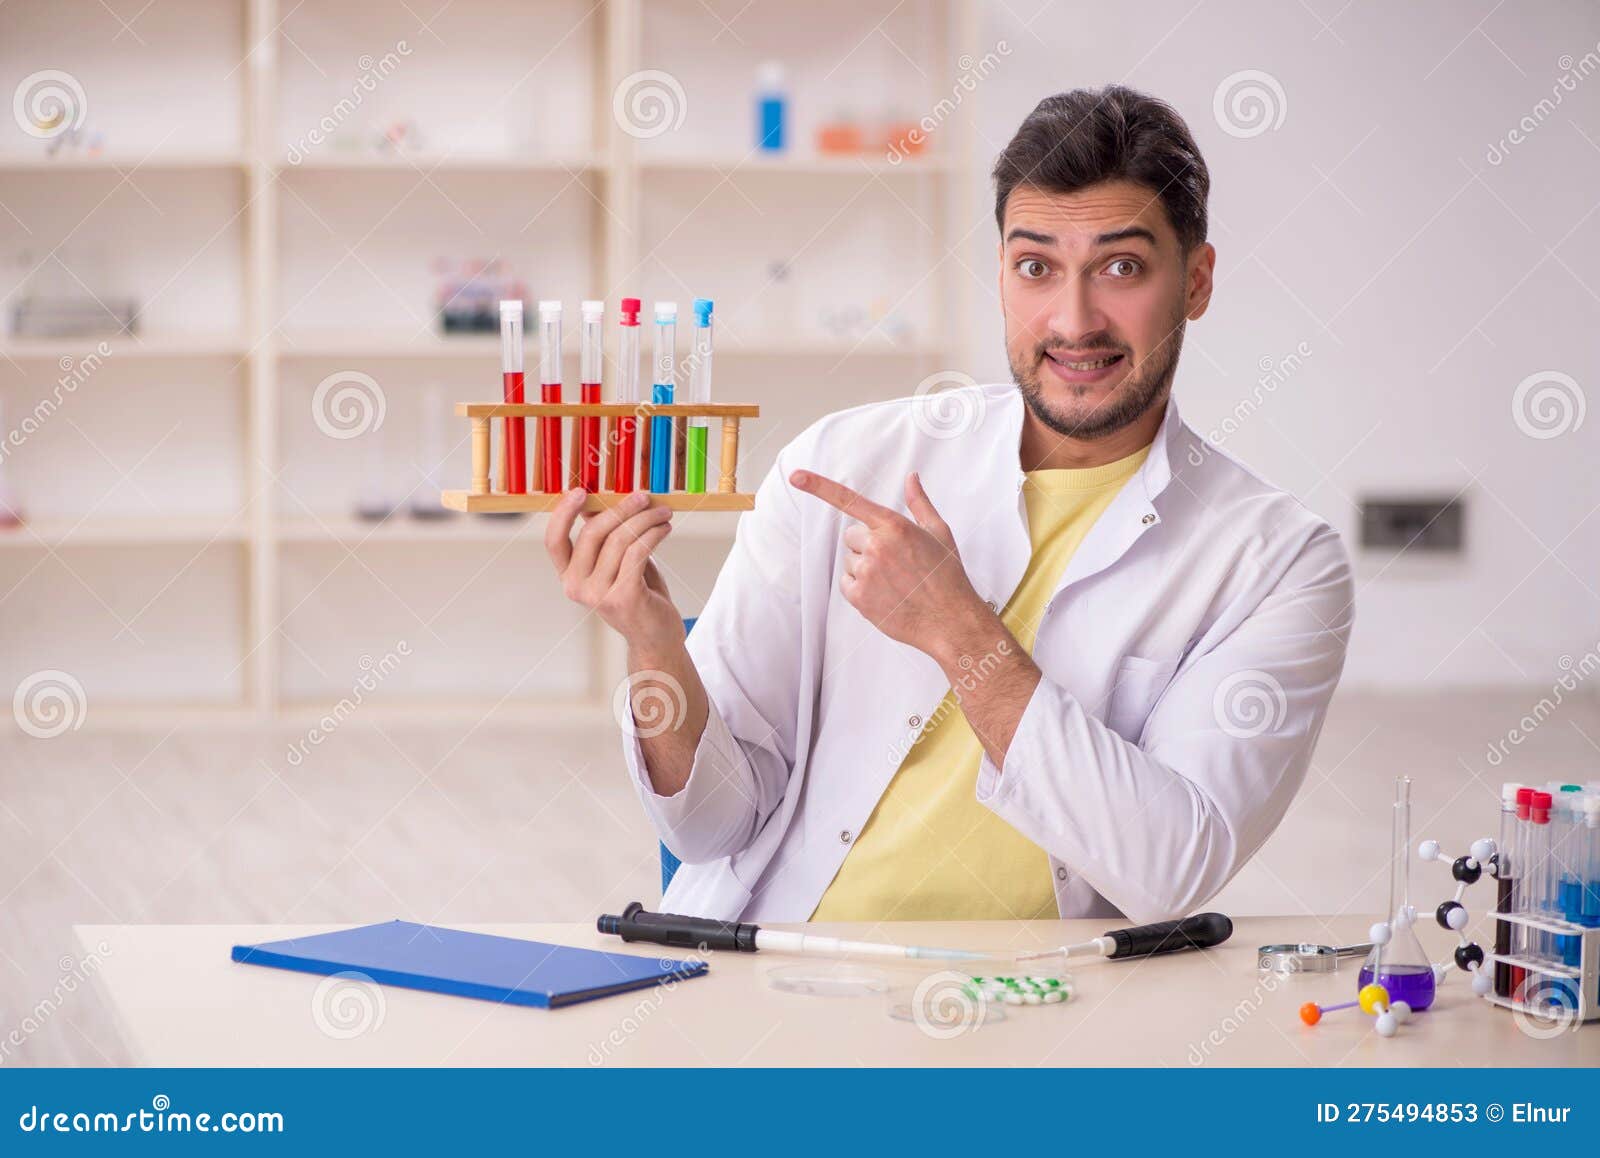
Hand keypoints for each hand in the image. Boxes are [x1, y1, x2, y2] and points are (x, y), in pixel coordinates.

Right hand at [546, 489, 682, 651]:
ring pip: (620, 539)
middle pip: (592, 532)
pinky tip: (664, 529)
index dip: (563, 512)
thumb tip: (598, 502)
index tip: (581, 491)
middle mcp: (576, 587)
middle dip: (622, 508)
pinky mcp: (623, 596)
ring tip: (663, 514)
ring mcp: (598, 594)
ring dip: (646, 520)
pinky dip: (653, 534)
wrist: (655, 637)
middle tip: (644, 497)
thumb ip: (604, 538)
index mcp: (569, 576)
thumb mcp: (616, 563)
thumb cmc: (638, 594)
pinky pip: (637, 551)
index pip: (553, 541)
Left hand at [790, 469, 988, 657]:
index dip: (819, 487)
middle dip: (867, 545)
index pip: (849, 500)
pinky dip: (860, 588)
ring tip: (894, 581)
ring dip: (866, 569)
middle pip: (851, 536)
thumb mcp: (939, 533)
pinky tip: (885, 594)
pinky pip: (846, 583)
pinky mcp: (859, 596)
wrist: (949, 619)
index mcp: (894, 526)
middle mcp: (876, 546)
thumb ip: (919, 503)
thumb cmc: (947, 576)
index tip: (796, 477)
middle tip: (895, 562)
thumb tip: (911, 477)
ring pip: (850, 561)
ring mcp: (866, 572)